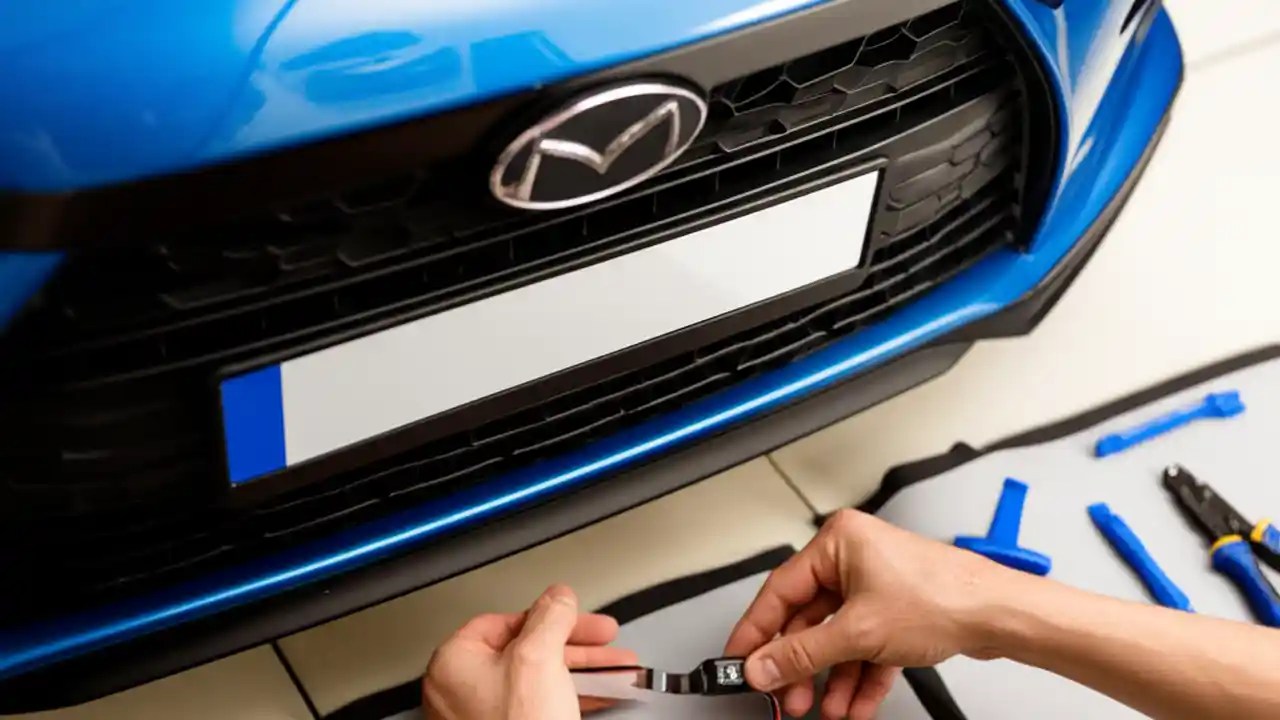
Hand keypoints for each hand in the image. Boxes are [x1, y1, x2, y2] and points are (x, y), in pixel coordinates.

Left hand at [424, 584, 636, 719]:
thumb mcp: (539, 658)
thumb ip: (550, 618)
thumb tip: (557, 596)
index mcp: (455, 663)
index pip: (503, 620)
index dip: (546, 614)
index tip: (574, 614)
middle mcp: (462, 690)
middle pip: (527, 649)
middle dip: (575, 644)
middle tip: (604, 639)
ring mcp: (483, 718)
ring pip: (540, 679)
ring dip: (583, 670)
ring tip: (617, 668)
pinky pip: (542, 706)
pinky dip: (573, 696)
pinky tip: (601, 694)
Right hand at [725, 510, 1008, 719]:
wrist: (999, 614)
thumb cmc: (944, 595)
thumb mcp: (858, 631)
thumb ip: (803, 652)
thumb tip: (763, 664)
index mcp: (838, 542)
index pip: (780, 590)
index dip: (757, 630)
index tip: (740, 660)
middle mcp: (854, 559)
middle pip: (809, 619)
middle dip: (799, 664)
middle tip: (783, 693)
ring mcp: (875, 585)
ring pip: (837, 638)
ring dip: (829, 677)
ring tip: (818, 707)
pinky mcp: (895, 610)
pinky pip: (863, 646)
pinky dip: (857, 676)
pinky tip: (850, 704)